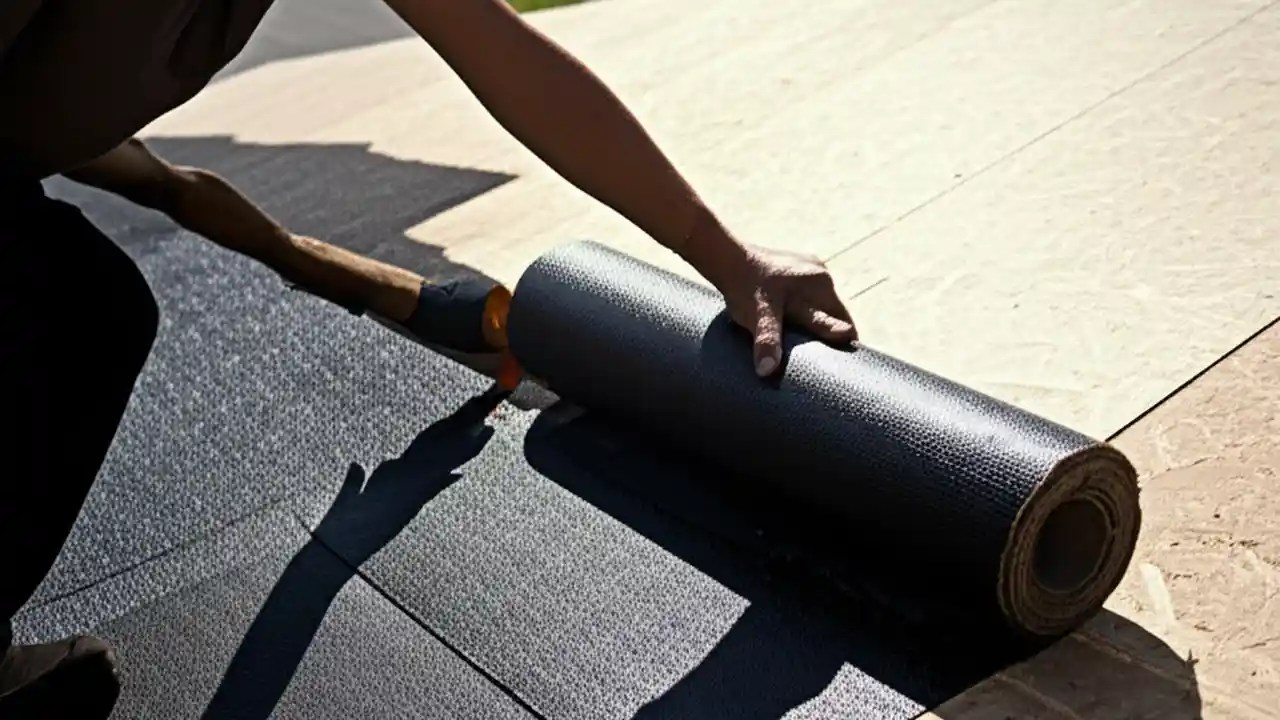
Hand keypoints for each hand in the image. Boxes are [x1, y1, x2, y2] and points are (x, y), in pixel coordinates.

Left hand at [690, 239, 856, 377]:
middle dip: (829, 334)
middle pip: (836, 314)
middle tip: (818, 357)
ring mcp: (810, 268)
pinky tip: (792, 318)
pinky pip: (810, 295)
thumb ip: (768, 341)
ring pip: (823, 305)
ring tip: (805, 340)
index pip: (844, 324)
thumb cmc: (744, 288)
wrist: (726, 259)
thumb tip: (767, 371)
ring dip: (817, 321)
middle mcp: (821, 274)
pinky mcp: (797, 267)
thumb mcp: (757, 316)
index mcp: (820, 286)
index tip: (838, 362)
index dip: (843, 344)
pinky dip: (805, 308)